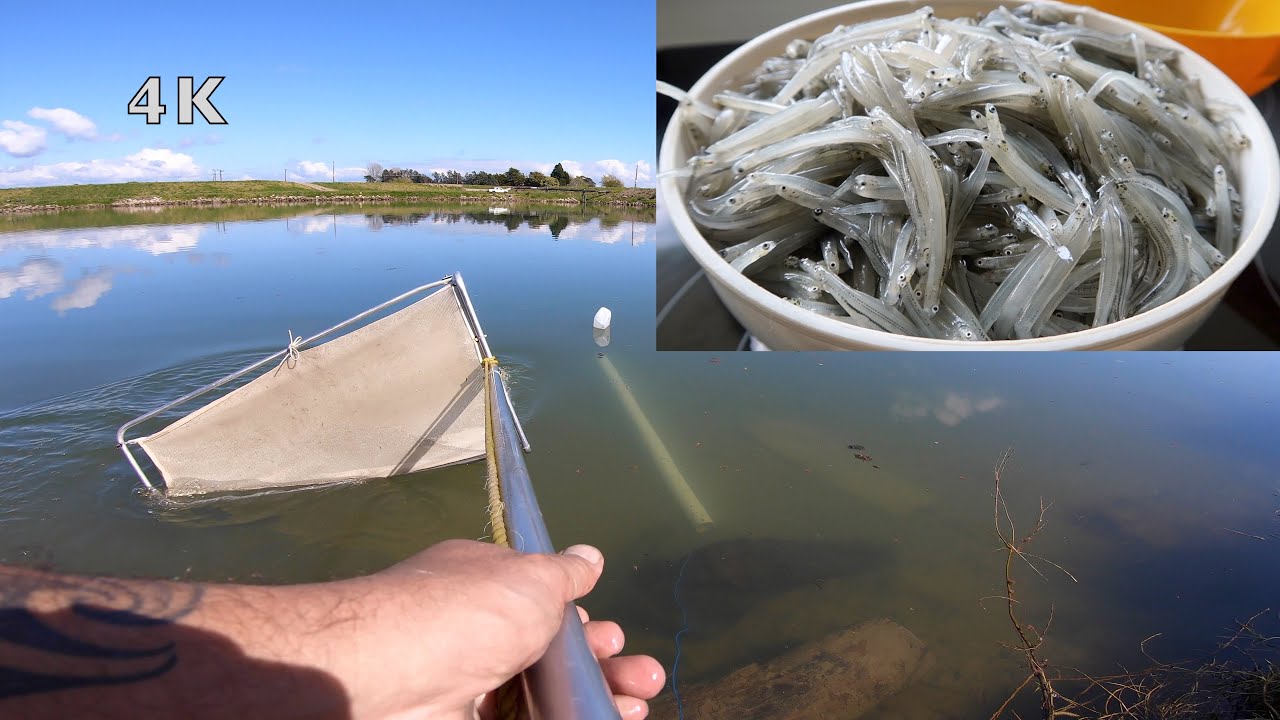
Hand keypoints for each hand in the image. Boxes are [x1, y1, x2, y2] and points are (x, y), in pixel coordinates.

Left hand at [345, 540, 664, 718]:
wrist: (395, 676)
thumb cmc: (471, 612)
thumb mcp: (532, 578)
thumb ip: (566, 573)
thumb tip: (590, 556)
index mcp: (487, 583)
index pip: (542, 601)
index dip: (583, 621)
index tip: (613, 637)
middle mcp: (476, 630)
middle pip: (549, 652)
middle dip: (602, 665)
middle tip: (642, 678)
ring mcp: (468, 682)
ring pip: (539, 694)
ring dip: (592, 698)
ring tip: (634, 707)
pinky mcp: (462, 719)